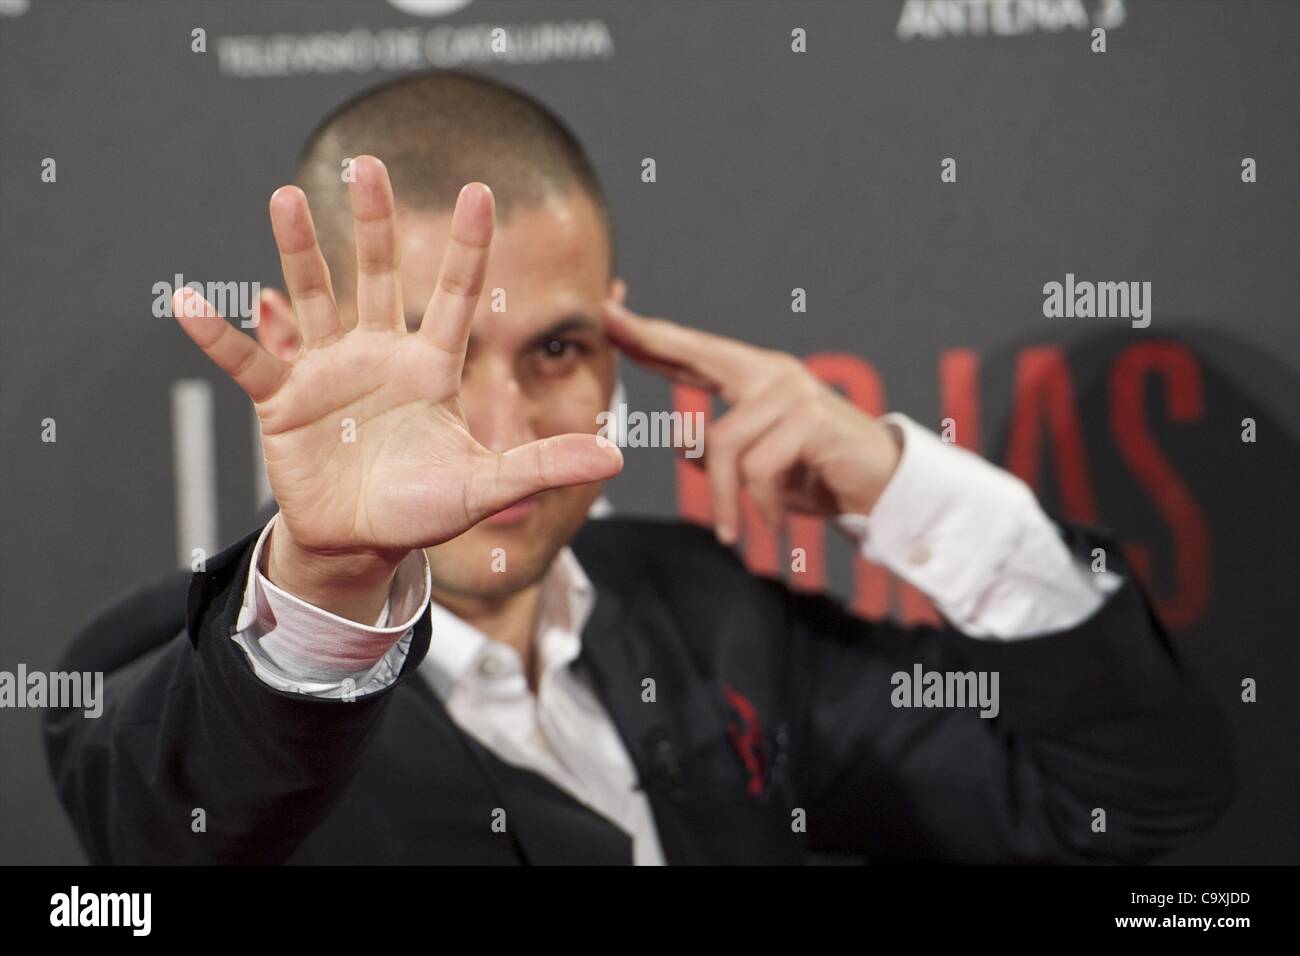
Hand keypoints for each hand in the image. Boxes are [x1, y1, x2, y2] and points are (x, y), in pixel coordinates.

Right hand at [173, 157, 622, 618]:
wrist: (362, 541)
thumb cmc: (424, 507)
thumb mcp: (486, 485)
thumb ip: (544, 466)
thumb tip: (616, 459)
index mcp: (432, 367)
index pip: (457, 296)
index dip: (469, 247)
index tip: (481, 192)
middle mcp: (380, 354)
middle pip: (381, 275)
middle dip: (376, 222)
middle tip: (369, 164)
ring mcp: (329, 370)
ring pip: (314, 297)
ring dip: (299, 253)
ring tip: (285, 199)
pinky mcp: (283, 398)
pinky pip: (249, 360)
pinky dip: (221, 336)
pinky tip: (190, 303)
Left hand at [604, 300, 899, 543]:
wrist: (882, 490)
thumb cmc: (816, 476)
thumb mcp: (756, 468)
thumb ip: (717, 451)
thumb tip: (678, 440)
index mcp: (756, 378)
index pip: (693, 352)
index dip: (650, 334)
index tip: (609, 311)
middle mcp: (773, 373)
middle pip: (697, 356)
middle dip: (650, 341)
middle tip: (608, 322)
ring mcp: (794, 391)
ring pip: (724, 444)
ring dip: (726, 497)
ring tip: (733, 530)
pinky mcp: (812, 419)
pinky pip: (758, 467)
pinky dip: (758, 504)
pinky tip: (769, 523)